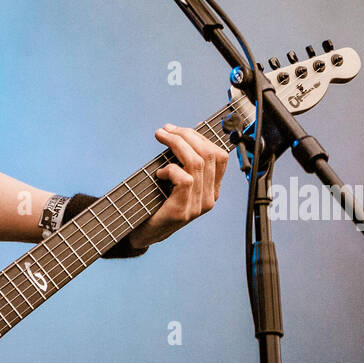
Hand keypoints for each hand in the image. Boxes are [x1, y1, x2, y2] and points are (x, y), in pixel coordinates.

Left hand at [127, 124, 229, 252]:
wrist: (143, 233)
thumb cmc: (156, 201)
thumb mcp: (175, 178)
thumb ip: (183, 160)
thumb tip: (185, 132)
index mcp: (212, 188)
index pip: (220, 156)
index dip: (201, 137)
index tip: (180, 129)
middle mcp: (209, 197)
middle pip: (208, 154)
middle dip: (186, 135)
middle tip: (165, 130)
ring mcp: (198, 205)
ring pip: (196, 163)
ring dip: (176, 144)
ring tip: (160, 137)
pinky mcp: (182, 211)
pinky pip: (185, 180)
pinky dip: (171, 169)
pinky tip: (160, 173)